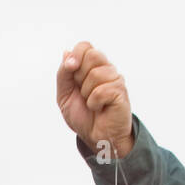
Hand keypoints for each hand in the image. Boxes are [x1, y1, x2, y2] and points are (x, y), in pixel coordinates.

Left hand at [57, 42, 133, 157]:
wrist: (96, 138)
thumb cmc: (83, 117)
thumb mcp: (64, 95)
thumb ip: (63, 74)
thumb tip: (66, 53)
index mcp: (92, 67)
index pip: (85, 46)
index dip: (76, 54)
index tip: (70, 68)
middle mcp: (106, 69)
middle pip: (92, 55)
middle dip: (80, 76)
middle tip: (84, 93)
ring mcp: (115, 79)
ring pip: (96, 74)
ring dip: (87, 94)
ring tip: (92, 104)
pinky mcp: (121, 91)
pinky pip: (101, 90)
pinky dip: (94, 103)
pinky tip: (100, 109)